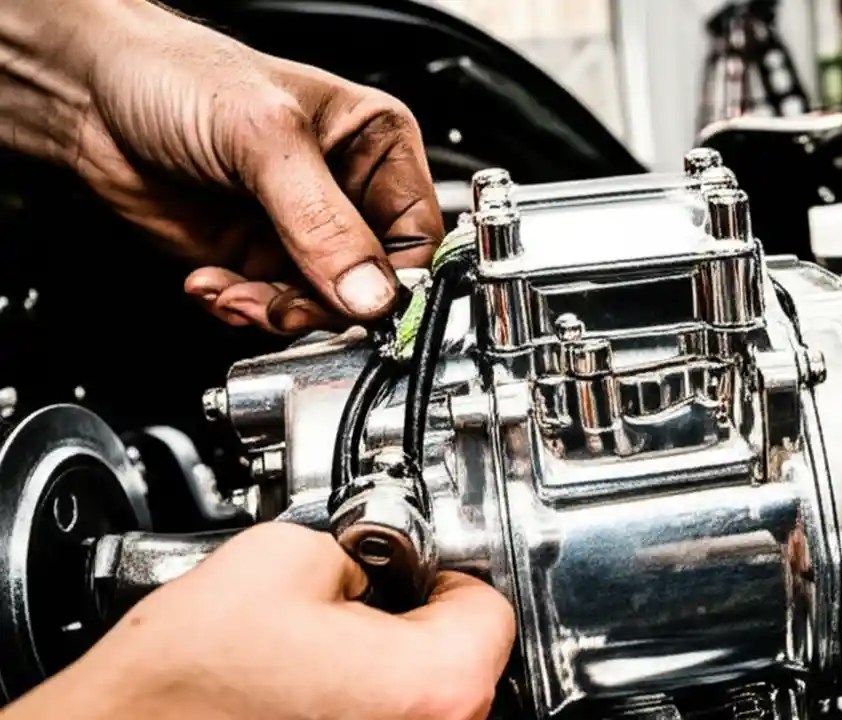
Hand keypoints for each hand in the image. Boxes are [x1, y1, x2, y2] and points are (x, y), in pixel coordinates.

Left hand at [2, 0, 442, 332]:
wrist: (87, 94)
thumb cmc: (178, 75)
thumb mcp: (265, 141)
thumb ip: (323, 223)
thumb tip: (373, 293)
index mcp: (376, 146)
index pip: (417, 234)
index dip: (396, 280)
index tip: (367, 308)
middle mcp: (347, 192)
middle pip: (371, 283)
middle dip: (325, 303)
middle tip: (285, 306)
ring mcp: (301, 230)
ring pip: (322, 306)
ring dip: (277, 313)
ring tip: (235, 293)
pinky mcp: (256, 259)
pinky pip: (272, 310)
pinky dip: (242, 311)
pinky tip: (213, 284)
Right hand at [2, 523, 515, 719]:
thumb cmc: (184, 683)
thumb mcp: (287, 556)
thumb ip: (362, 546)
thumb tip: (376, 558)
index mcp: (434, 682)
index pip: (491, 604)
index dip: (446, 572)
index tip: (414, 569)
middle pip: (466, 656)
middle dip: (419, 618)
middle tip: (362, 602)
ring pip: (428, 696)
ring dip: (392, 663)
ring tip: (323, 647)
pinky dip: (366, 703)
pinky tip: (311, 686)